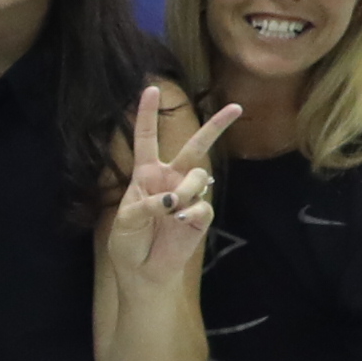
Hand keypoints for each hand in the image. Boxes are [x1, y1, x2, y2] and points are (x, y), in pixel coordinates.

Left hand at [108, 84, 236, 290]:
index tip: (151, 89)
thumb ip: (145, 204)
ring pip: (199, 176)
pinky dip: (190, 212)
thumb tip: (173, 198)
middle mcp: (170, 179)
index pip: (147, 138)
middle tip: (236, 107)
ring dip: (186, 189)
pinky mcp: (200, 215)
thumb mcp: (126, 221)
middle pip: (194, 146)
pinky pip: (203, 205)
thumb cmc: (128, 243)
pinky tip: (179, 222)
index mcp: (145, 174)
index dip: (147, 115)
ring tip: (172, 209)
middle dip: (214, 127)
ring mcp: (188, 195)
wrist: (143, 271)